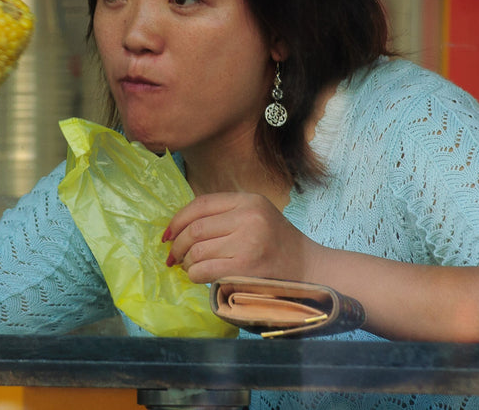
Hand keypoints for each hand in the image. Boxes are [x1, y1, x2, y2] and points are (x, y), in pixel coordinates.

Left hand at [164, 192, 320, 283]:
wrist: (310, 269)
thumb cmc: (278, 245)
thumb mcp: (256, 217)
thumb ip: (224, 215)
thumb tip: (179, 227)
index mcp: (249, 200)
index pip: (201, 204)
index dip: (178, 220)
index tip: (167, 234)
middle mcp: (248, 217)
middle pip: (196, 228)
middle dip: (177, 245)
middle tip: (173, 256)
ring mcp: (247, 242)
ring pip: (197, 250)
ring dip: (187, 262)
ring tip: (190, 267)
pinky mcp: (246, 267)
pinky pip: (204, 270)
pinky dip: (195, 275)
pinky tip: (198, 277)